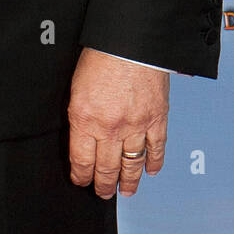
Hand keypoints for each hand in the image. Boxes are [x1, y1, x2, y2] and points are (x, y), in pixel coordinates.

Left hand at [67, 47, 168, 198]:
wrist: (131, 40)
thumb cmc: (101, 55)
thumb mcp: (76, 86)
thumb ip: (80, 114)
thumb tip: (82, 136)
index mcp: (85, 118)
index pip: (81, 160)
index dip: (81, 175)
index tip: (81, 181)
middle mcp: (110, 128)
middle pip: (106, 168)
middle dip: (103, 185)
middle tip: (103, 193)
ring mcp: (136, 126)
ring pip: (131, 164)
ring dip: (129, 181)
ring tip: (126, 191)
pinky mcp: (157, 119)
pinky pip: (156, 149)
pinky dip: (154, 163)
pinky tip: (150, 170)